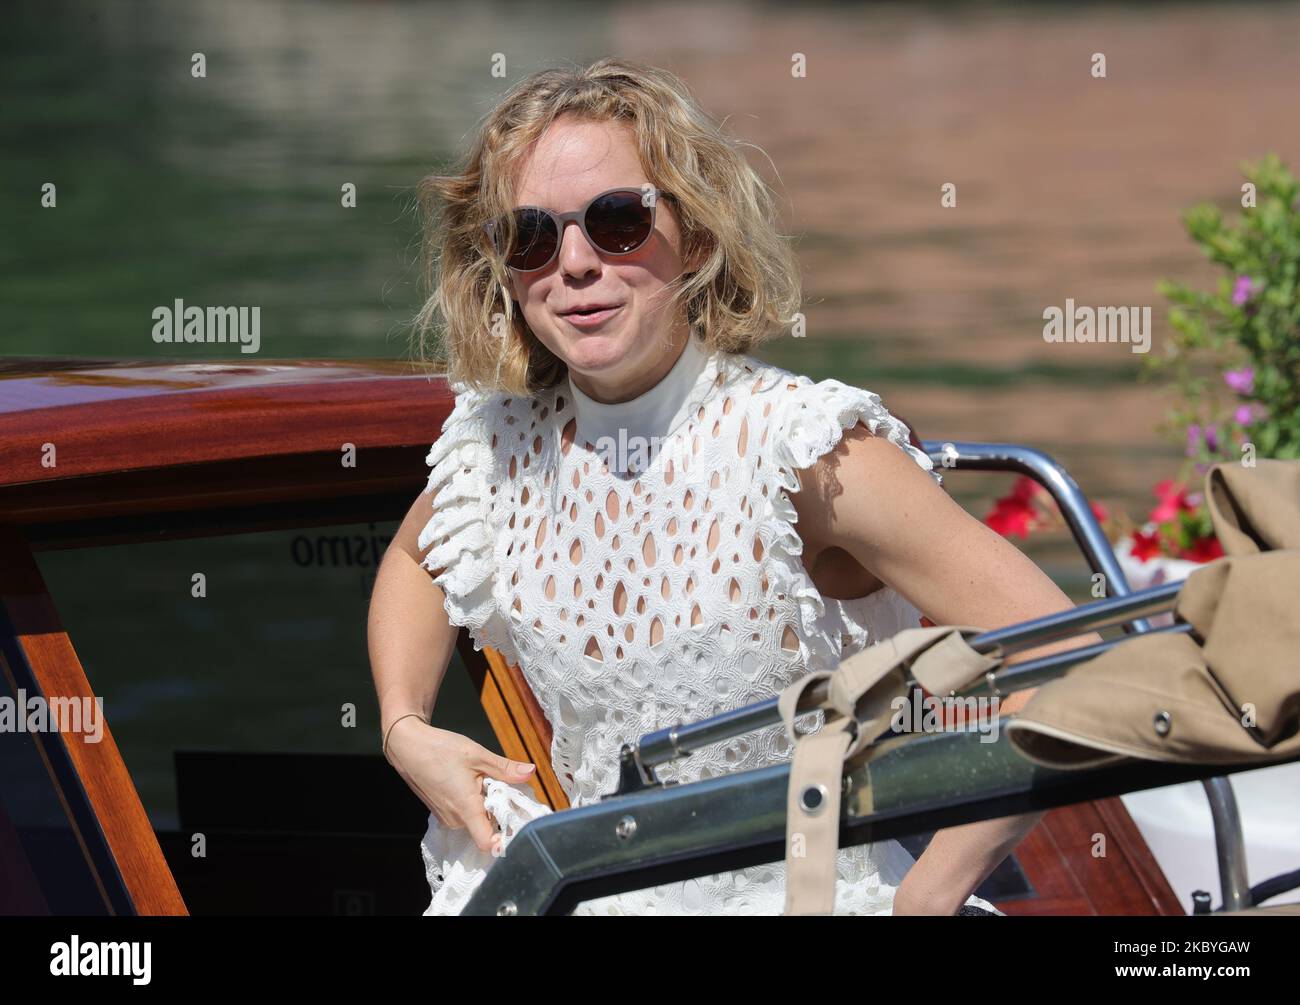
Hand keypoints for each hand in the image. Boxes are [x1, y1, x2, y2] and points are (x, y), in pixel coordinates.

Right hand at [385, 718, 536, 853]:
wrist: (408, 746)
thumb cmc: (441, 749)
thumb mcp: (477, 755)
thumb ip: (505, 768)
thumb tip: (531, 772)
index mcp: (466, 808)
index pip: (487, 843)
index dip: (504, 840)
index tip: (516, 824)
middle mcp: (455, 819)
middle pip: (485, 828)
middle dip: (498, 811)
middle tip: (504, 788)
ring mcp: (446, 817)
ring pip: (475, 820)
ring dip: (484, 805)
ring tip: (483, 781)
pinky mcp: (440, 812)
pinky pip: (463, 814)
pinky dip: (472, 803)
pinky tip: (471, 783)